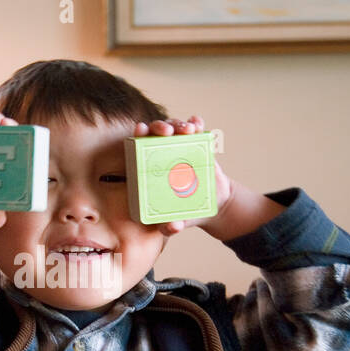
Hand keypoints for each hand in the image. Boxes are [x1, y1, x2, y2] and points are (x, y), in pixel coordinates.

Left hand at [133, 115, 232, 235]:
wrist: (211, 206)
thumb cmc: (183, 213)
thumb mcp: (175, 223)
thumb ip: (170, 227)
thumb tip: (174, 227)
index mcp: (148, 167)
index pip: (138, 146)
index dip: (139, 135)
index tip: (141, 130)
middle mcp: (162, 152)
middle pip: (156, 132)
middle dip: (160, 126)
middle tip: (167, 132)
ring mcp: (180, 146)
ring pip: (176, 127)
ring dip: (180, 124)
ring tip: (189, 130)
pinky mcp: (198, 144)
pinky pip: (196, 129)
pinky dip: (196, 123)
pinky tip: (197, 124)